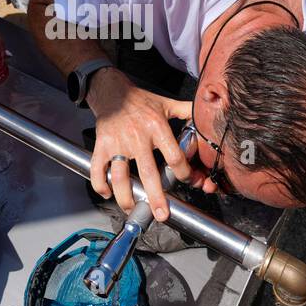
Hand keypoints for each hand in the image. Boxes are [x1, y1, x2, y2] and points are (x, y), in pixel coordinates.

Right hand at [87, 72, 192, 222]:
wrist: (111, 90)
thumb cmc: (141, 100)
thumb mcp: (167, 103)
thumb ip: (187, 112)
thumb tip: (208, 116)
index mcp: (157, 127)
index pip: (174, 157)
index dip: (183, 173)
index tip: (187, 181)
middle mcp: (138, 137)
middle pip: (148, 173)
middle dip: (156, 197)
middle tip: (162, 215)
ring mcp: (117, 143)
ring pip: (120, 176)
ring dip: (125, 196)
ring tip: (131, 209)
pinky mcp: (101, 145)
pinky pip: (98, 169)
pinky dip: (100, 184)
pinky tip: (107, 194)